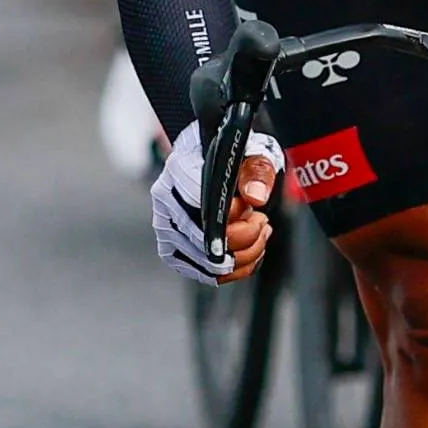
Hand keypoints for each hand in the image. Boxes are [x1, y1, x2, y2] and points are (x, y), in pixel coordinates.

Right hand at [153, 120, 280, 285]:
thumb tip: (256, 197)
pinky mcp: (170, 249)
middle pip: (204, 240)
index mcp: (180, 169)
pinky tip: (248, 252)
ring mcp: (165, 228)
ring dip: (244, 256)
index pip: (204, 203)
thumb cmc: (231, 157)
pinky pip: (203, 274)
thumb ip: (257, 171)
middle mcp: (164, 200)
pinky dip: (233, 271)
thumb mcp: (252, 153)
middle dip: (246, 238)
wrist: (211, 162)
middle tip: (262, 222)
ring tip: (259, 235)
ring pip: (206, 262)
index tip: (254, 210)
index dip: (234, 214)